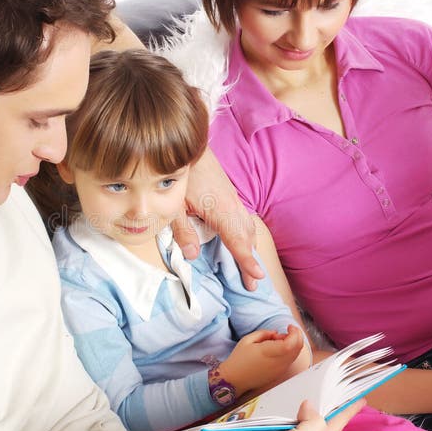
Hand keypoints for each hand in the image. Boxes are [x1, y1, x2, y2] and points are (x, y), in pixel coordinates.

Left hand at [176, 148, 262, 289]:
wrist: (192, 146)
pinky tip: (242, 239)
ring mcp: (233, 199)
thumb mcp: (174, 205)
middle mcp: (232, 206)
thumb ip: (183, 231)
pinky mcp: (230, 194)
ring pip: (247, 227)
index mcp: (221, 210)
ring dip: (250, 248)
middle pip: (246, 238)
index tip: (257, 278)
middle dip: (250, 261)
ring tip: (250, 267)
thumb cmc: (182, 174)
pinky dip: (246, 234)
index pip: (237, 242)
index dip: (246, 261)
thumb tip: (192, 256)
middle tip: (253, 284)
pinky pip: (244, 219)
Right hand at [220, 399, 365, 430]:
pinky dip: (303, 423)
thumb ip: (309, 425)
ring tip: (323, 402)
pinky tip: (296, 419)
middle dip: (338, 411)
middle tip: (343, 394)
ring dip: (321, 416)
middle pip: (329, 427)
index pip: (338, 423)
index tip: (361, 397)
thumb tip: (311, 406)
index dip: (349, 409)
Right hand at [221, 325, 304, 396]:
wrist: (234, 379)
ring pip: (296, 354)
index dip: (295, 333)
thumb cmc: (238, 359)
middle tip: (287, 330)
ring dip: (294, 344)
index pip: (291, 343)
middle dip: (297, 336)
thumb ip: (264, 333)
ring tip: (279, 340)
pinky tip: (279, 349)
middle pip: (298, 348)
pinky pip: (291, 360)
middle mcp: (277, 362)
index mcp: (268, 352)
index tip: (289, 326)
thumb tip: (276, 333)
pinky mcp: (279, 374)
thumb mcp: (247, 340)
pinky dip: (290, 351)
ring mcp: (279, 370)